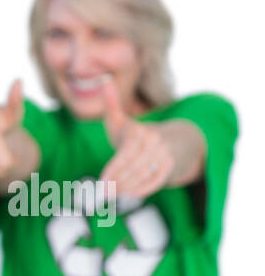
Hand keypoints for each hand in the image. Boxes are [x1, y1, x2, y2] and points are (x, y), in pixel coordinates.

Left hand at [99, 77, 172, 198]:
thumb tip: (104, 80)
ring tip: (112, 196)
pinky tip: (128, 196)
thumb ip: (112, 105)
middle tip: (103, 193)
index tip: (101, 183)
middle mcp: (154, 143)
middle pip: (133, 167)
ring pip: (143, 175)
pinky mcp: (170, 168)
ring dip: (127, 188)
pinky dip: (142, 190)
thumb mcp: (123, 122)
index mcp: (140, 132)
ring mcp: (164, 156)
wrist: (173, 143)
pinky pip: (155, 182)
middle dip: (118, 182)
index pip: (125, 156)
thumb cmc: (136, 136)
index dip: (113, 171)